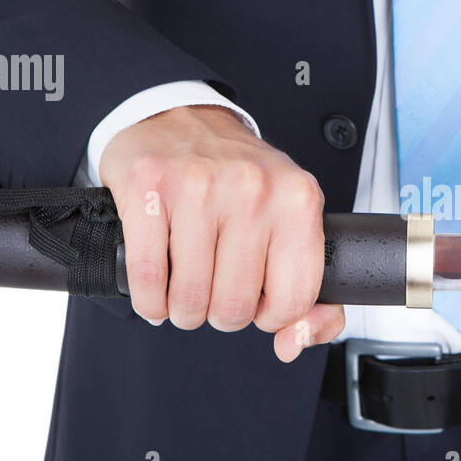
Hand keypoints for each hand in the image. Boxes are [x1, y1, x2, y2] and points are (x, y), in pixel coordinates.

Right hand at [98, 104, 342, 360]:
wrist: (179, 117)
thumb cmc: (237, 178)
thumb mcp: (291, 221)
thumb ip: (312, 294)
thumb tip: (294, 343)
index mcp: (299, 200)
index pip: (293, 299)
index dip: (272, 315)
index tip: (259, 301)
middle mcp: (253, 189)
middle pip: (236, 306)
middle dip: (221, 313)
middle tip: (215, 290)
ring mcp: (199, 186)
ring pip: (190, 299)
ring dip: (183, 309)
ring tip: (186, 287)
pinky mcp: (150, 188)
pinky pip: (147, 278)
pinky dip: (149, 299)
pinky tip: (156, 289)